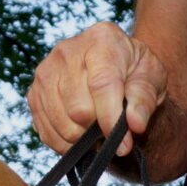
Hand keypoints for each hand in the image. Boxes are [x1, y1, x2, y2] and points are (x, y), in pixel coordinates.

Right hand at [28, 22, 166, 157]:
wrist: (116, 67)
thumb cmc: (136, 73)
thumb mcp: (152, 79)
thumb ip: (145, 100)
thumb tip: (135, 124)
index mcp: (102, 40)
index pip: (102, 85)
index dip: (111, 120)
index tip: (123, 145)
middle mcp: (67, 51)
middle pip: (78, 108)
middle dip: (98, 129)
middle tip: (111, 130)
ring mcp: (46, 71)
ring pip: (61, 123)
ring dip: (83, 139)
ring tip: (97, 129)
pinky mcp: (34, 93)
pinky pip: (46, 131)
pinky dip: (66, 144)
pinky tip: (81, 135)